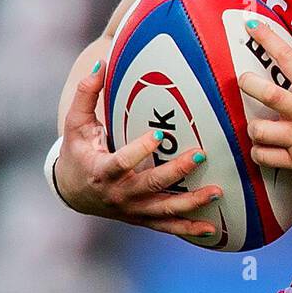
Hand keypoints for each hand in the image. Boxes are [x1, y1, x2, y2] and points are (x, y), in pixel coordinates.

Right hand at [55, 62, 223, 239]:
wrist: (74, 192)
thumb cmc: (78, 150)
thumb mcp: (76, 123)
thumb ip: (87, 94)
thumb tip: (100, 63)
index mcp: (102, 170)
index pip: (121, 162)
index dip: (139, 151)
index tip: (158, 135)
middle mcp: (119, 194)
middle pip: (150, 185)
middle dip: (175, 172)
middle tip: (200, 155)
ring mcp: (133, 209)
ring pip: (165, 209)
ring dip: (192, 202)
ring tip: (217, 191)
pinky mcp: (143, 219)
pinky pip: (168, 227)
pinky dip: (189, 229)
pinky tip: (213, 229)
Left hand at [237, 19, 291, 197]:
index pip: (289, 58)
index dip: (269, 39)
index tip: (253, 25)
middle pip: (268, 94)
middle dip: (249, 83)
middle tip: (244, 80)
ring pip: (259, 130)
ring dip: (253, 126)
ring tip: (258, 124)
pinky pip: (264, 157)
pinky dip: (259, 152)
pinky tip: (263, 146)